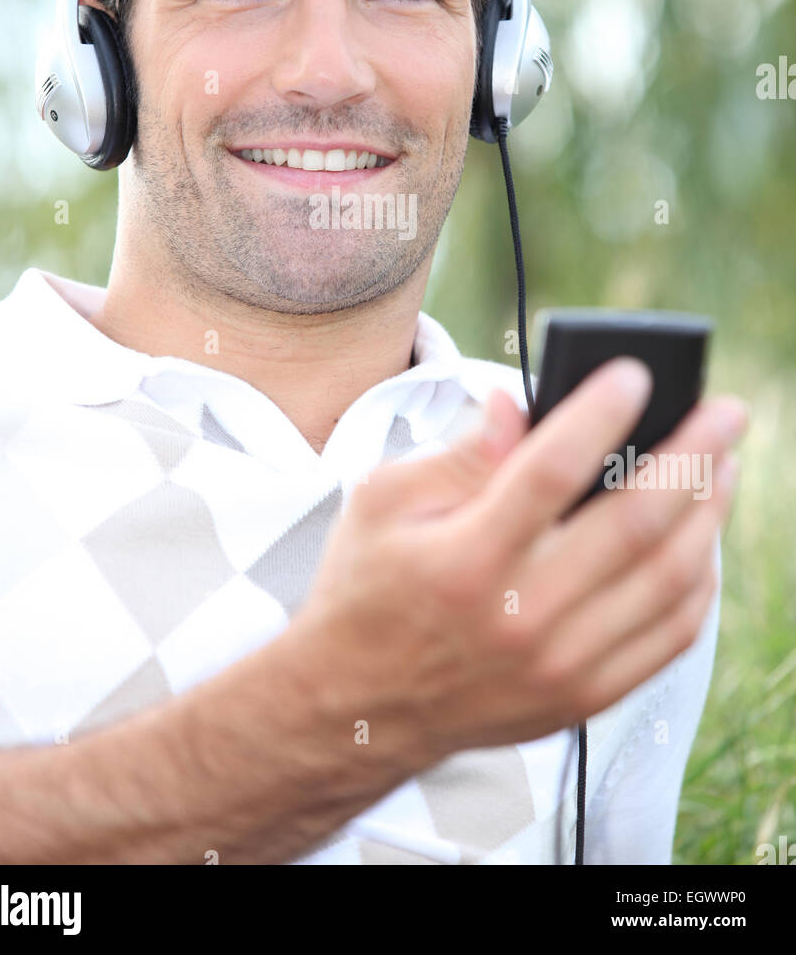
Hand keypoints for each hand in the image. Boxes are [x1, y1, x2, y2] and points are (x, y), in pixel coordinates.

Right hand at [292, 359, 746, 766]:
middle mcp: (519, 617)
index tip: (635, 375)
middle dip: (692, 454)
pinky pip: (669, 636)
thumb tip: (517, 405)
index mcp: (464, 560)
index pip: (550, 471)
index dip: (600, 414)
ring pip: (668, 580)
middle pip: (632, 523)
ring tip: (723, 464)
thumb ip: (460, 454)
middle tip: (724, 410)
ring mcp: (559, 666)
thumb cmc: (369, 589)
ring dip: (708, 512)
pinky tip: (701, 537)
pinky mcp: (581, 697)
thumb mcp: (383, 502)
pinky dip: (699, 580)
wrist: (357, 706)